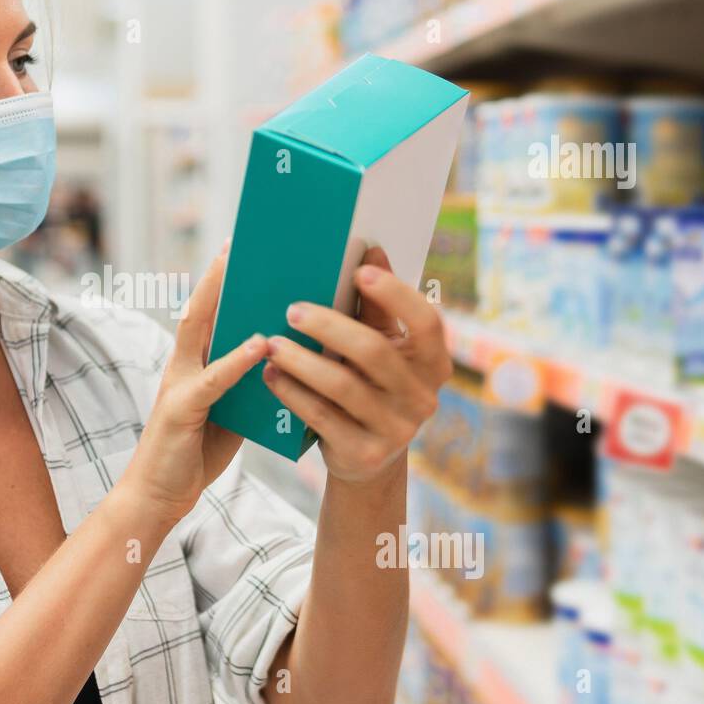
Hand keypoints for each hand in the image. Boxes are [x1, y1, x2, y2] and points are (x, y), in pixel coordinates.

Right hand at [123, 245, 266, 523]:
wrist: (158, 496)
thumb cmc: (194, 453)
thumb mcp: (227, 411)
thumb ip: (245, 382)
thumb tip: (283, 359)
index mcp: (192, 366)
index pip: (205, 314)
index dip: (219, 282)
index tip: (237, 250)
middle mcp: (181, 367)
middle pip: (197, 309)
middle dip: (216, 276)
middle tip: (237, 242)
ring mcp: (178, 385)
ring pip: (197, 331)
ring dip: (219, 300)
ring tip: (242, 271)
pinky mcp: (182, 409)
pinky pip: (213, 379)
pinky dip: (236, 360)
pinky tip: (259, 344)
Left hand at [261, 247, 451, 485]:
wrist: (367, 455)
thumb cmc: (371, 385)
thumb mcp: (381, 348)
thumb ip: (377, 308)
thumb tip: (371, 249)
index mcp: (433, 362)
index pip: (426, 322)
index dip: (396, 295)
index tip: (360, 271)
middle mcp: (422, 396)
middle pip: (374, 351)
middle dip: (329, 326)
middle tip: (292, 310)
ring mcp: (396, 428)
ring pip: (342, 385)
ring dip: (301, 360)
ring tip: (271, 343)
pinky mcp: (365, 452)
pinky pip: (321, 416)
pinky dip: (292, 392)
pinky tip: (271, 374)